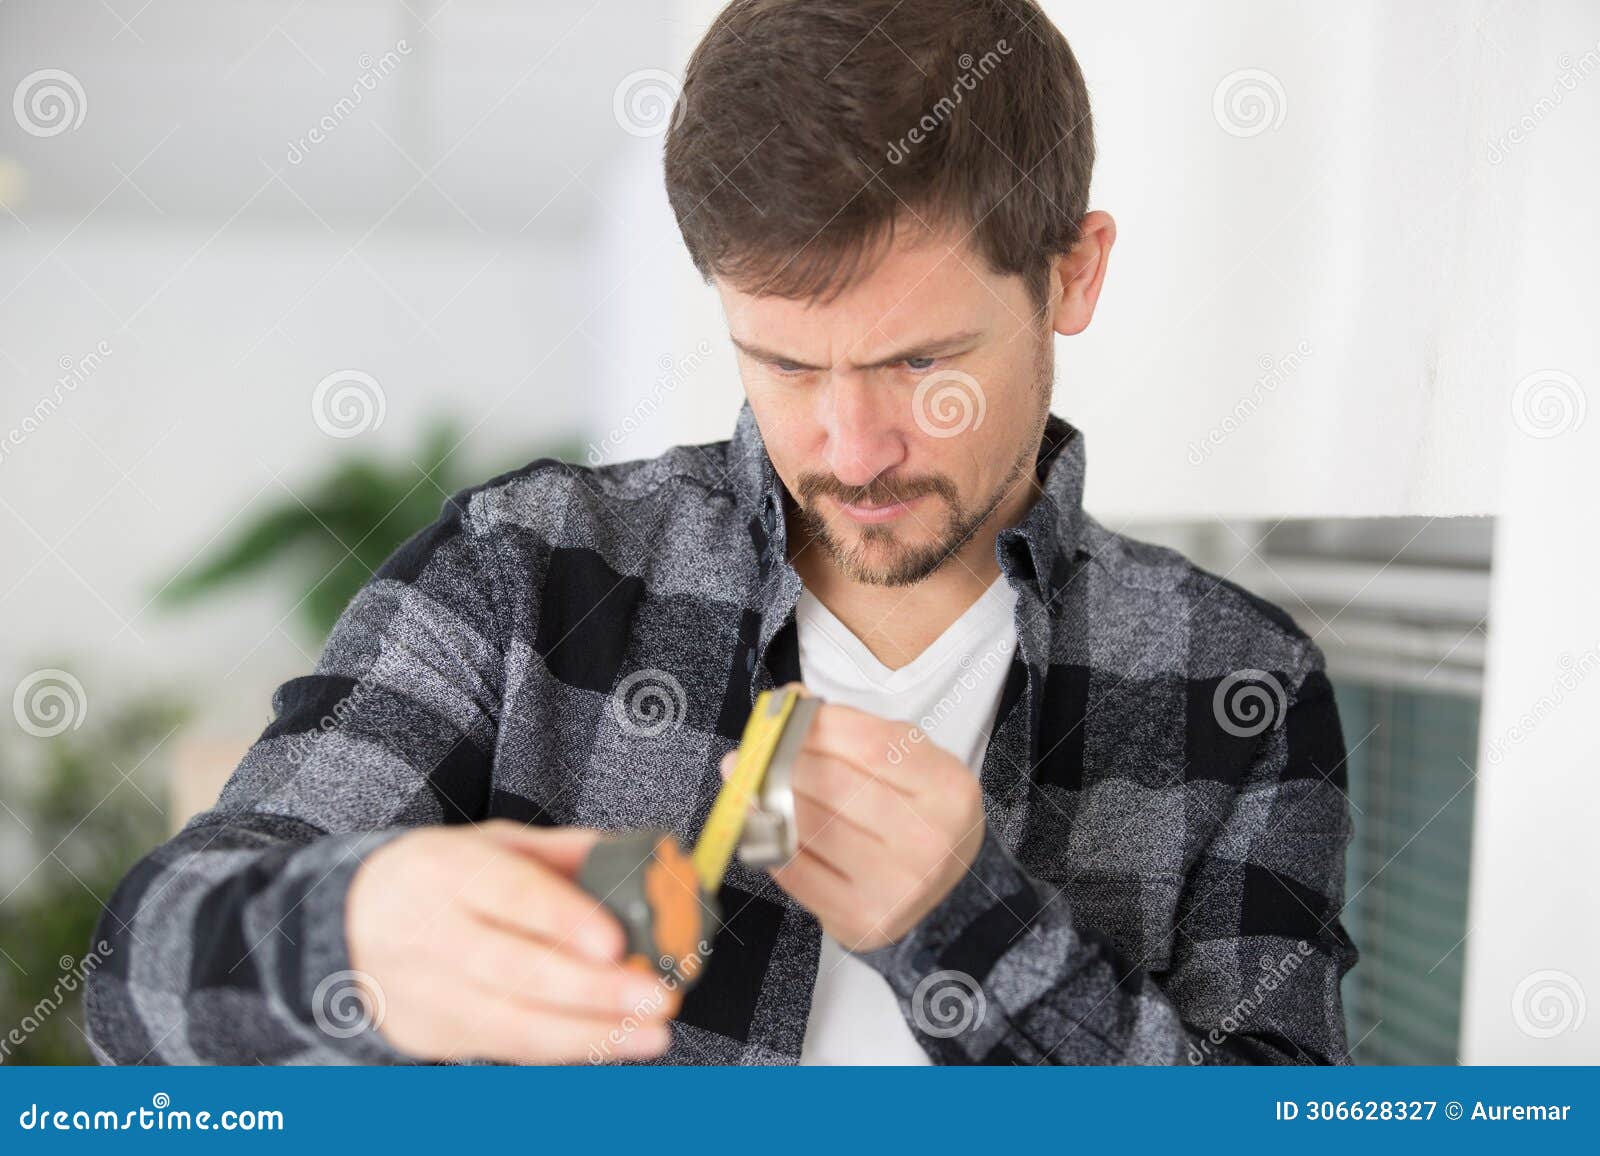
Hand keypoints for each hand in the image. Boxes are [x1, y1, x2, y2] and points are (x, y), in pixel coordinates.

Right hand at [345, 820, 678, 1063]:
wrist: (347, 923)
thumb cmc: (438, 878)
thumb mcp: (491, 842)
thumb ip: (565, 851)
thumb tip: (641, 856)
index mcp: (446, 870)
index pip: (508, 894)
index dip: (564, 919)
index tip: (617, 941)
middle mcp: (430, 933)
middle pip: (516, 969)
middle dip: (595, 991)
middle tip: (657, 997)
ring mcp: (426, 992)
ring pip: (511, 1024)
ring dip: (590, 1035)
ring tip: (650, 1034)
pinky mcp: (429, 1035)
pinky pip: (504, 1048)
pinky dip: (563, 1048)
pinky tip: (612, 1043)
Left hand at [724, 693, 985, 951]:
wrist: (944, 885)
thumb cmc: (917, 810)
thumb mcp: (909, 759)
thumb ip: (854, 729)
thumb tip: (788, 703)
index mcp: (948, 790)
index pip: (871, 745)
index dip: (819, 727)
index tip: (789, 716)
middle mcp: (929, 842)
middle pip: (835, 785)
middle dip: (784, 760)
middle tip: (754, 750)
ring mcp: (895, 887)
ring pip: (808, 827)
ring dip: (766, 798)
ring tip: (747, 781)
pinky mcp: (861, 921)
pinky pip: (795, 870)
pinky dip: (769, 840)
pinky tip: (760, 821)